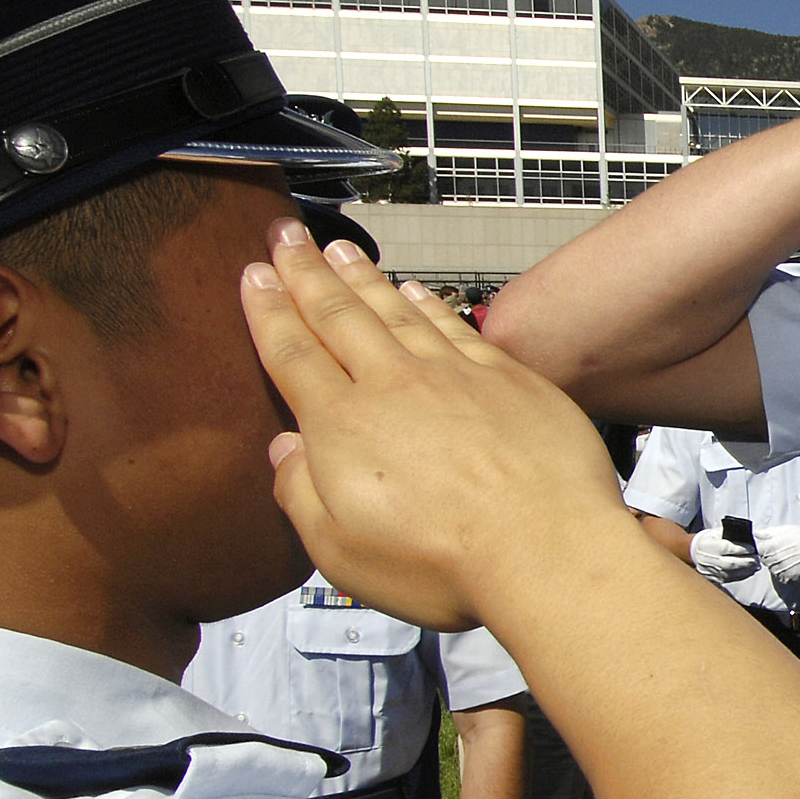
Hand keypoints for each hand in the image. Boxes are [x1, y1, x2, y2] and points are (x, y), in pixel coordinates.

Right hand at [243, 224, 633, 629]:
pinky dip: (429, 303)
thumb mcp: (341, 551)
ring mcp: (454, 374)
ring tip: (337, 249)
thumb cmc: (444, 563)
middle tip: (285, 235)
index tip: (254, 276)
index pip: (293, 354)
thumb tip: (285, 452)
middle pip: (338, 316)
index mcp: (343, 424)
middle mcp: (394, 384)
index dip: (269, 312)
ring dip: (362, 277)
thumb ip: (301, 495)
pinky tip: (415, 290)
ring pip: (395, 311)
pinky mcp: (506, 378)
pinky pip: (456, 326)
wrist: (545, 547)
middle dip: (306, 272)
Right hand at [689, 526, 761, 584]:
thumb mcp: (717, 532)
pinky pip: (729, 579)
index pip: (729, 548)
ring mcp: (711, 570)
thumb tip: (749, 536)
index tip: (753, 548)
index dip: (742, 549)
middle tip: (757, 558)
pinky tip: (749, 572)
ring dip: (746, 570)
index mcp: (711, 546)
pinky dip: (741, 576)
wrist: (693, 552)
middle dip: (747, 562)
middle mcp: (710, 559)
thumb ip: (731, 534)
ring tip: (756, 565)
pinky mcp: (713, 578)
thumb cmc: (708, 540)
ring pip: (731, 573)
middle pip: (731, 563)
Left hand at [759, 523, 799, 586]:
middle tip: (783, 552)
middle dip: (772, 556)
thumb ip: (768, 533)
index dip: (766, 547)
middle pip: (766, 561)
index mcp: (769, 548)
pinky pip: (781, 577)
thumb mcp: (784, 530)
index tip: (773, 546)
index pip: (759, 550)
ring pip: (773, 570)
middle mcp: (772, 561)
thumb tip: (757, 534)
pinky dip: (785, 573)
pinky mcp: (787, 578)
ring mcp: (779, 571)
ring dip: (778, 565)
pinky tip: (792, 565)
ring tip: (789, 558)